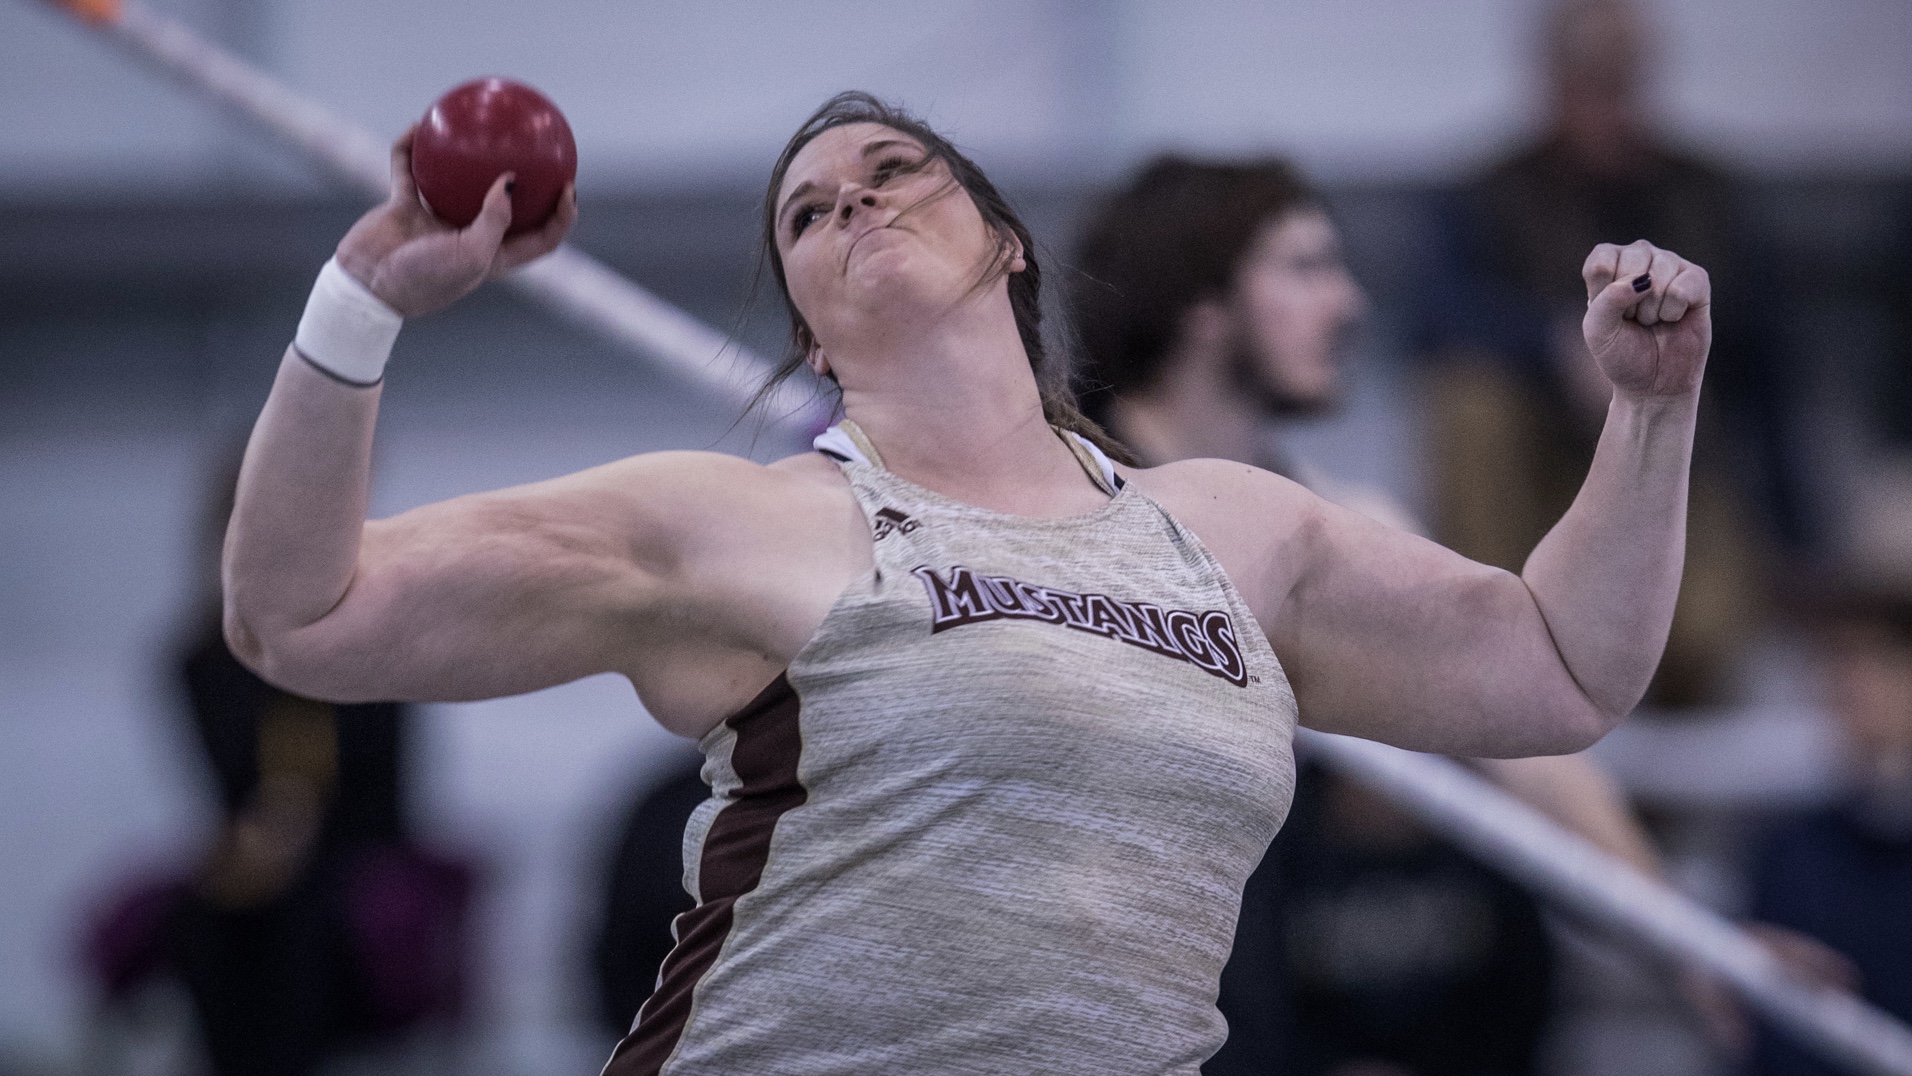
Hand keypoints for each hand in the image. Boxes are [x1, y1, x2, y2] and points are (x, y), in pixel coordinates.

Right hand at [334, 127, 576, 316]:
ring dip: (464, 155)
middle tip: (539, 147)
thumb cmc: (425, 280)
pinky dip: (411, 149)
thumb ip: (496, 219)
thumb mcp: (472, 256)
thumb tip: (513, 178)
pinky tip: (417, 124)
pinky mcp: (403, 206)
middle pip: (505, 205)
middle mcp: (468, 236)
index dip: (561, 217)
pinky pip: (408, 169)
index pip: (540, 238)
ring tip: (479, 124)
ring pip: (456, 180)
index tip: (570, 188)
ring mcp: (435, 219)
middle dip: (525, 179)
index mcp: (493, 256)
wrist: (368, 288)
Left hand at [1581, 240, 1710, 400]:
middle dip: (1629, 303)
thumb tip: (1642, 281)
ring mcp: (1670, 264)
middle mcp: (1640, 256)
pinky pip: (1683, 288)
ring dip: (1651, 310)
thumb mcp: (1598, 331)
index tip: (1609, 314)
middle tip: (1633, 319)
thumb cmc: (1621, 353)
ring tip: (1652, 320)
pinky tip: (1673, 318)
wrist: (1653, 382)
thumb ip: (1606, 302)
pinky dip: (1673, 311)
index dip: (1602, 294)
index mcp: (1609, 263)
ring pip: (1657, 276)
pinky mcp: (1697, 279)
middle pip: (1632, 262)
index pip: (1602, 261)